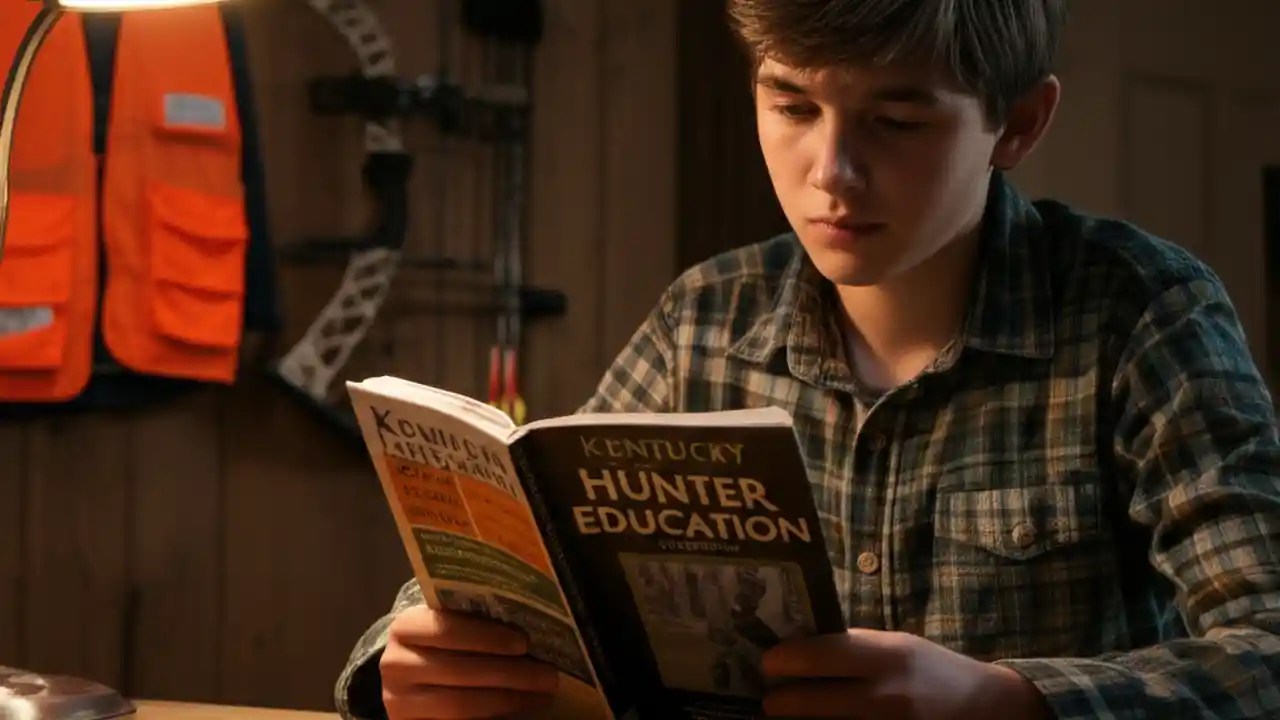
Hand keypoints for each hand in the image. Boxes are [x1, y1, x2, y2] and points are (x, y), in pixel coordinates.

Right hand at [379, 606, 559, 718]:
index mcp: (406, 628)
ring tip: (542, 694)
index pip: (446, 630)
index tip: (524, 642)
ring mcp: (399, 701)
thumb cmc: (441, 642)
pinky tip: (519, 709)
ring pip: (460, 704)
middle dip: (510, 674)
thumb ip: (475, 620)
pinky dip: (493, 718)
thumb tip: (531, 623)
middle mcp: (396, 665)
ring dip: (508, 699)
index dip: (487, 637)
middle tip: (549, 675)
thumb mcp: (448, 623)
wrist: (407, 674)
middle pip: (459, 671)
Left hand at [760, 629, 1051, 718]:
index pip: (814, 655)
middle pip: (803, 704)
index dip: (781, 661)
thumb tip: (792, 647)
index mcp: (886, 657)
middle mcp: (886, 697)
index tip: (768, 664)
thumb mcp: (895, 647)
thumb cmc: (931, 672)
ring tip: (794, 714)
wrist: (988, 711)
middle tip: (772, 700)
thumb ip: (850, 647)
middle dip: (779, 703)